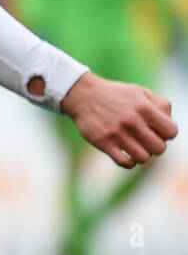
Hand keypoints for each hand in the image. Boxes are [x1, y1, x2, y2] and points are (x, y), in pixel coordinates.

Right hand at [60, 72, 176, 167]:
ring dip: (142, 155)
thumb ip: (161, 105)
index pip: (171, 132)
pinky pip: (124, 163)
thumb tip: (170, 125)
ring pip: (143, 158)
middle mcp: (131, 120)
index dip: (166, 134)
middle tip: (146, 141)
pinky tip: (126, 154)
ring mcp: (116, 132)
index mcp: (144, 107)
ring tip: (136, 148)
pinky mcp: (103, 142)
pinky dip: (129, 163)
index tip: (157, 131)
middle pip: (159, 148)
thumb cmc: (116, 95)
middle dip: (156, 146)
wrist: (83, 95)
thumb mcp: (140, 92)